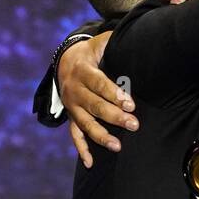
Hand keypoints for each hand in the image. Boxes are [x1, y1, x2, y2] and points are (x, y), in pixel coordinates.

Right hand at [58, 31, 136, 166]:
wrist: (64, 61)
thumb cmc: (91, 53)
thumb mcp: (100, 43)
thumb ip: (113, 41)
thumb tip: (134, 35)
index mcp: (82, 71)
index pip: (99, 84)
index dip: (114, 94)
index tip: (130, 103)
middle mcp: (74, 90)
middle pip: (94, 106)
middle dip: (114, 116)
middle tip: (134, 124)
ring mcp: (72, 106)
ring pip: (85, 124)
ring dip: (100, 136)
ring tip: (117, 146)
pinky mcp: (71, 117)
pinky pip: (74, 136)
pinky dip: (82, 150)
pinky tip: (91, 163)